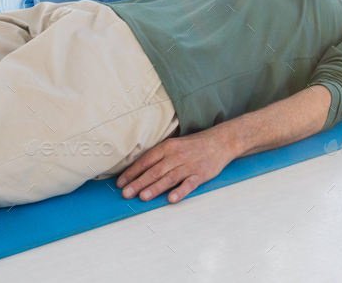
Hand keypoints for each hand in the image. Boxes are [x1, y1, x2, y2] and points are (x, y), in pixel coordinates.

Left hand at [116, 128, 234, 203]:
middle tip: (126, 193)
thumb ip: (160, 156)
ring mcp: (189, 165)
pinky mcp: (201, 174)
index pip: (146, 160)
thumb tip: (140, 169)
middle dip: (138, 183)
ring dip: (155, 188)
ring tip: (142, 197)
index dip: (132, 172)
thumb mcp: (175, 144)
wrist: (220, 141)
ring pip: (169, 178)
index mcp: (168, 147)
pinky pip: (189, 184)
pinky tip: (171, 199)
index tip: (121, 183)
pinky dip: (180, 191)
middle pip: (155, 170)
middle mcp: (176, 155)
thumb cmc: (195, 145)